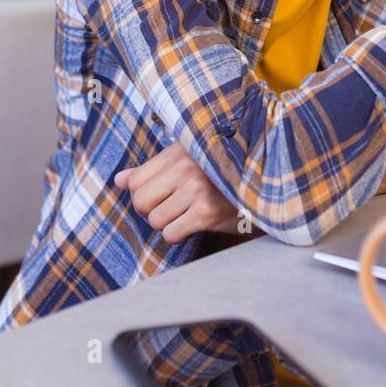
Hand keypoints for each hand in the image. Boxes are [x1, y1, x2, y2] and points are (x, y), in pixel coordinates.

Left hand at [114, 143, 242, 243]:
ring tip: (185, 216)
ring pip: (155, 220)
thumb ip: (153, 169)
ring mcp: (196, 190)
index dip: (141, 195)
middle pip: (140, 202)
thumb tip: (118, 180)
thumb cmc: (224, 172)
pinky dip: (178, 235)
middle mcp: (185, 168)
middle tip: (169, 210)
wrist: (267, 185)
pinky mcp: (207, 213)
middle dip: (150, 212)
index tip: (158, 197)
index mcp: (178, 151)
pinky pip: (171, 234)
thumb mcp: (189, 159)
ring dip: (167, 224)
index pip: (134, 180)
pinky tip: (193, 225)